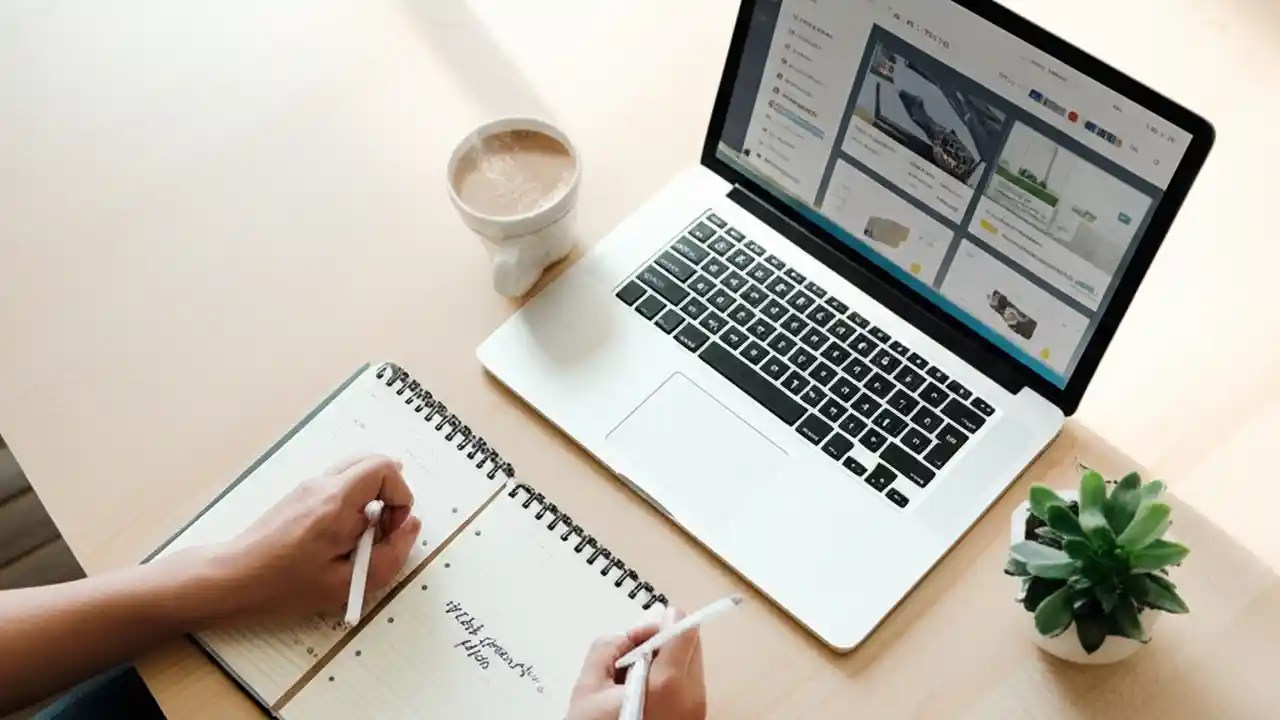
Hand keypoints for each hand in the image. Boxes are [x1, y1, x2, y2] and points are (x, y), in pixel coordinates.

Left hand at [194, 454, 420, 623]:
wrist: (231, 581)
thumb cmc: (282, 587)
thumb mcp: (347, 584)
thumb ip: (389, 555)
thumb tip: (410, 526)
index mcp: (336, 501)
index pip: (385, 468)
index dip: (401, 496)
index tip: (392, 530)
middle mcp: (322, 485)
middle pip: (373, 462)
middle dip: (390, 494)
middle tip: (381, 532)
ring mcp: (308, 488)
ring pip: (356, 473)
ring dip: (371, 500)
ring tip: (359, 539)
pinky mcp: (299, 497)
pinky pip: (339, 486)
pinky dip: (352, 505)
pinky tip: (339, 540)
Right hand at [567, 606, 706, 719]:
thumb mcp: (588, 688)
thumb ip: (610, 646)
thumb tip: (632, 631)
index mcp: (668, 684)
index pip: (684, 629)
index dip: (662, 621)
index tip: (641, 632)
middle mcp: (692, 696)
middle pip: (691, 644)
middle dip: (663, 641)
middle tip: (632, 657)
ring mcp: (697, 711)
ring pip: (691, 664)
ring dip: (666, 662)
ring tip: (633, 683)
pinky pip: (689, 686)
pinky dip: (670, 682)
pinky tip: (643, 698)